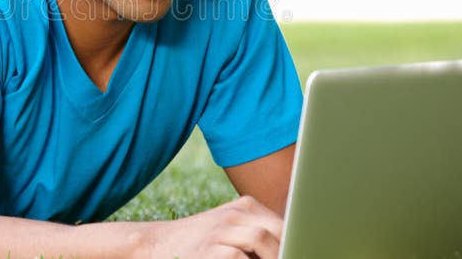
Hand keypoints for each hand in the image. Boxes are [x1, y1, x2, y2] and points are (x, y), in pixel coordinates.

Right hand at [141, 195, 282, 258]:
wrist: (157, 245)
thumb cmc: (200, 243)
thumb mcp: (229, 229)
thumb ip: (256, 233)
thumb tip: (292, 247)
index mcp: (244, 207)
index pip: (282, 222)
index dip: (296, 238)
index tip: (305, 249)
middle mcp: (233, 214)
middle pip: (277, 228)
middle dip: (288, 248)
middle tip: (294, 256)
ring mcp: (220, 230)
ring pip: (263, 239)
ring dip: (274, 256)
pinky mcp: (210, 250)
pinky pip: (240, 258)